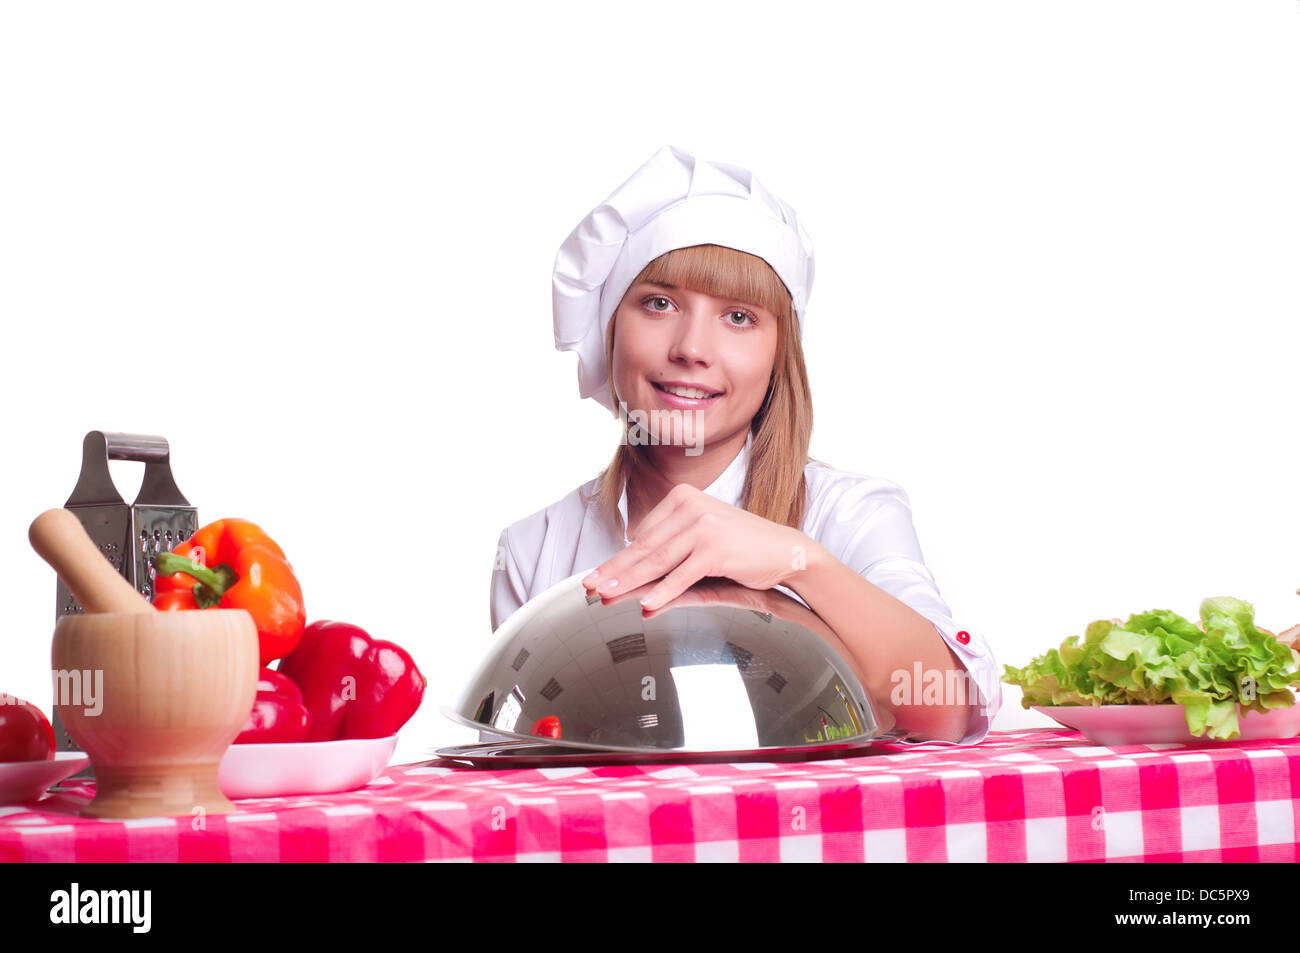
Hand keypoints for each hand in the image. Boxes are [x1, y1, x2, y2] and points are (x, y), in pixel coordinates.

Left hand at [580, 483, 813, 612]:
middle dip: (614, 571)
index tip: (598, 576)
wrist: (787, 552)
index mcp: (682, 498)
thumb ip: (669, 562)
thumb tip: (635, 584)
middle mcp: (690, 505)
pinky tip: (645, 604)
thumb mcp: (701, 548)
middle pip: (644, 547)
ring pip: (657, 561)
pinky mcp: (716, 546)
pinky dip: (663, 592)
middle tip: (590, 587)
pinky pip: (682, 575)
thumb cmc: (742, 552)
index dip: (618, 559)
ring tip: (607, 596)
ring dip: (629, 582)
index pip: (643, 535)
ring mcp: (703, 524)